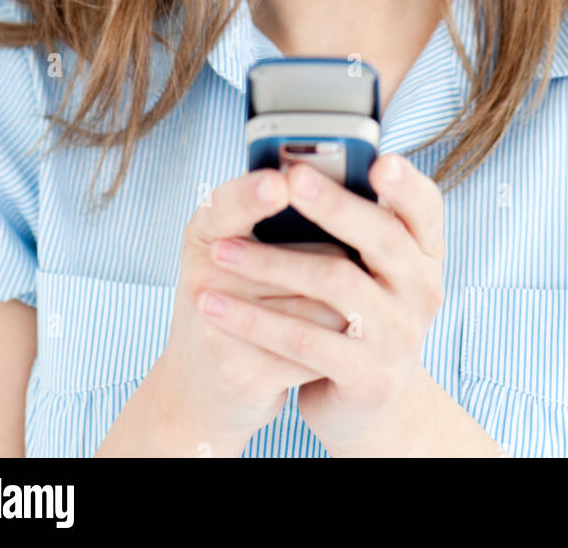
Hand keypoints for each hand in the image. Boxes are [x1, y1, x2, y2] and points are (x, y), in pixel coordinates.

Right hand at [150, 169, 346, 455]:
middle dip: (338, 257)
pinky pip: (313, 349)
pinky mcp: (240, 372)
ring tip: (364, 299)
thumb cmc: (240, 296)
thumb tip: (349, 188)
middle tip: (368, 254)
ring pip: (314, 305)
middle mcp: (199, 277)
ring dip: (349, 302)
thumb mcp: (239, 245)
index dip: (253, 195)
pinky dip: (337, 342)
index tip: (282, 181)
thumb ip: (278, 215)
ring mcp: (214, 330)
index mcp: (202, 232)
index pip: (225, 206)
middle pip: (291, 259)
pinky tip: (346, 338)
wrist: (202, 385)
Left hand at [200, 153, 445, 453]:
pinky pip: (303, 340)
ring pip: (334, 283)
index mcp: (424, 252)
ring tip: (220, 250)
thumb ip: (350, 222)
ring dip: (271, 262)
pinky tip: (215, 304)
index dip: (406, 184)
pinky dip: (254, 320)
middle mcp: (423, 291)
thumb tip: (291, 170)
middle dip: (333, 205)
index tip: (379, 161)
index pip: (426, 208)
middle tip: (290, 179)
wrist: (361, 403)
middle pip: (383, 238)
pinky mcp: (369, 377)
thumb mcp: (366, 267)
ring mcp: (400, 337)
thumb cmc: (352, 311)